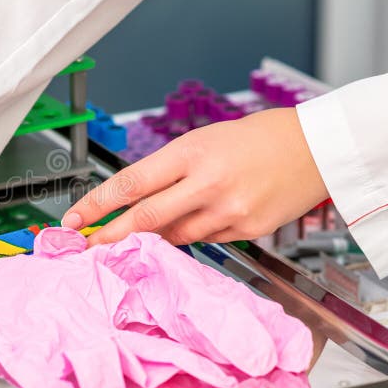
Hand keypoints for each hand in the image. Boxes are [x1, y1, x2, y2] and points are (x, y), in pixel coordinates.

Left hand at [62, 108, 328, 244]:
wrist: (314, 148)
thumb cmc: (255, 138)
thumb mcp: (202, 141)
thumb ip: (168, 173)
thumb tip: (133, 202)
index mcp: (191, 152)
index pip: (131, 183)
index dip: (96, 204)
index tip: (74, 219)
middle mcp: (208, 183)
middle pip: (145, 219)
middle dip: (109, 236)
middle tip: (85, 248)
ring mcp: (229, 211)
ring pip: (173, 236)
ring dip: (155, 236)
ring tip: (157, 224)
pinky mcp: (247, 231)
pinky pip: (204, 241)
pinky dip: (192, 234)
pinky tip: (202, 219)